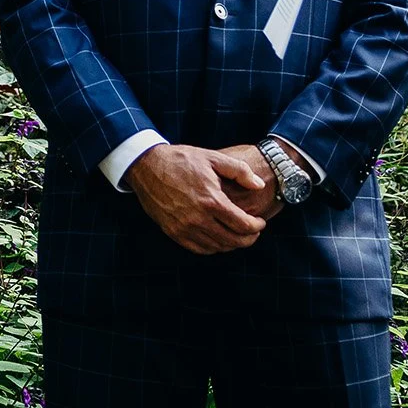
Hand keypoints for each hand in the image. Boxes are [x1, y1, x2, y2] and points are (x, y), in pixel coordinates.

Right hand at [125, 144, 269, 253]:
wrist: (146, 166)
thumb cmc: (181, 160)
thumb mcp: (212, 157)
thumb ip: (240, 171)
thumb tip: (259, 185)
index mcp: (211, 200)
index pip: (243, 225)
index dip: (257, 226)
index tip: (260, 222)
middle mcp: (198, 218)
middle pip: (233, 240)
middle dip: (249, 239)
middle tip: (254, 232)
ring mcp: (184, 228)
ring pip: (217, 247)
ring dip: (232, 244)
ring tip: (237, 234)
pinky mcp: (173, 232)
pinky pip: (199, 249)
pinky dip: (213, 247)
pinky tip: (218, 238)